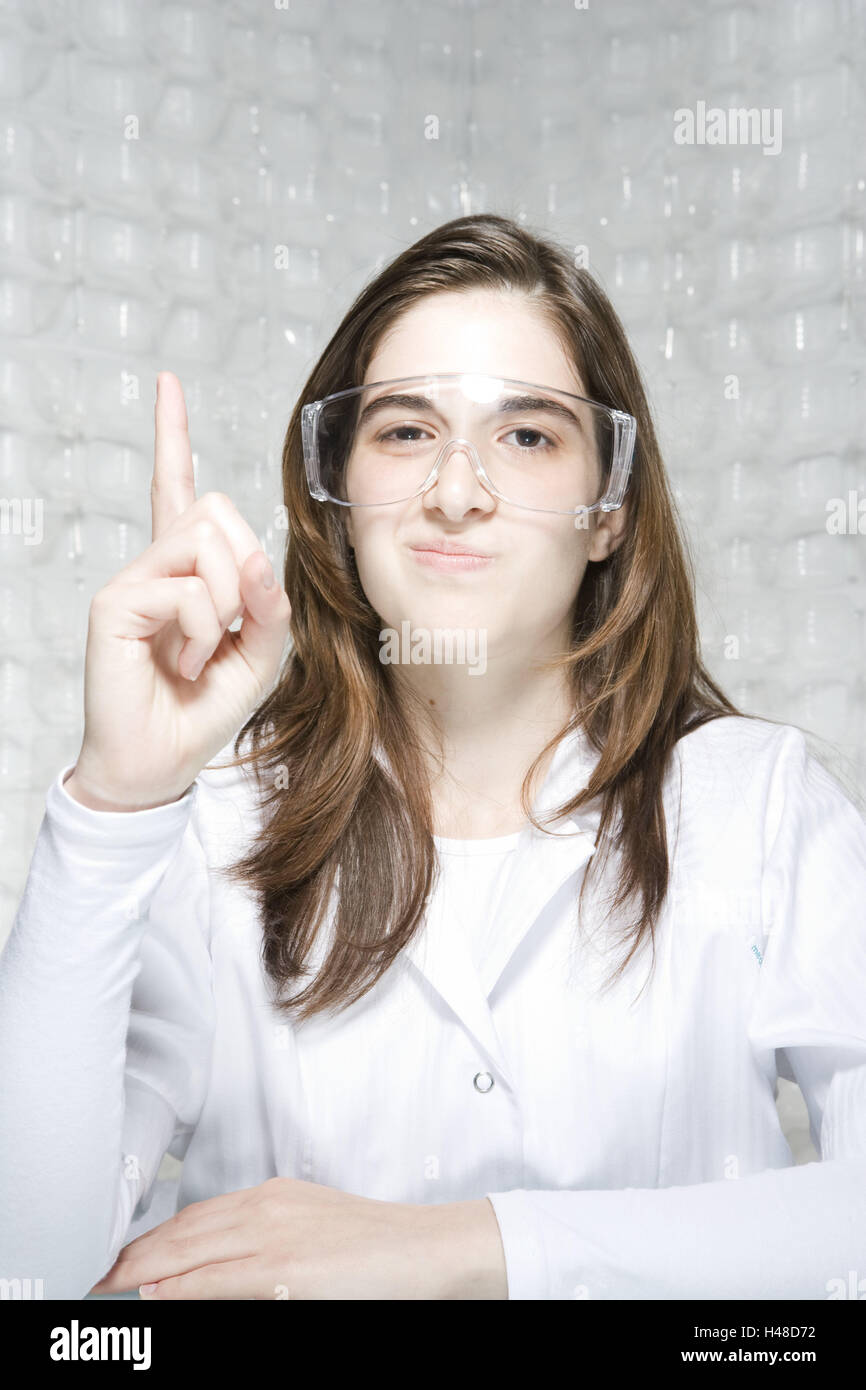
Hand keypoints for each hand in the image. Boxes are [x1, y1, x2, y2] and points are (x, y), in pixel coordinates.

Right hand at [65, 371, 291, 811]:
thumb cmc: (205, 705)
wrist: (161, 760)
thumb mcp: (261, 654)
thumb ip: (269, 604)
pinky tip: (179, 662)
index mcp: (187, 567)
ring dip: (225, 607)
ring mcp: (132, 578)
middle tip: (226, 629)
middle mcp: (155, 562)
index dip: (173, 434)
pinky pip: (187, 591)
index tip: (166, 383)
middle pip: (215, 510)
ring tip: (196, 652)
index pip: (178, 488)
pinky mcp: (116, 602)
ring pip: (207, 544)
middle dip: (243, 571)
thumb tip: (255, 559)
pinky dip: (202, 632)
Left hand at [87, 1177, 507, 1299]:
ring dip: (144, 1269)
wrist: (432, 1250)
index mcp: (273, 1197)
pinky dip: (182, 1286)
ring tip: (109, 1284)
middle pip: (183, 1230)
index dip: (152, 1239)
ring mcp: (276, 1234)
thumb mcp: (311, 1237)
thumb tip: (211, 1273)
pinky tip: (155, 1294)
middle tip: (96, 1274)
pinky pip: (219, 1278)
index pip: (194, 1217)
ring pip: (191, 1250)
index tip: (121, 1257)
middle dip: (134, 1254)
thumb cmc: (380, 1251)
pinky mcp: (287, 1267)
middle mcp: (268, 1207)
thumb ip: (261, 1247)